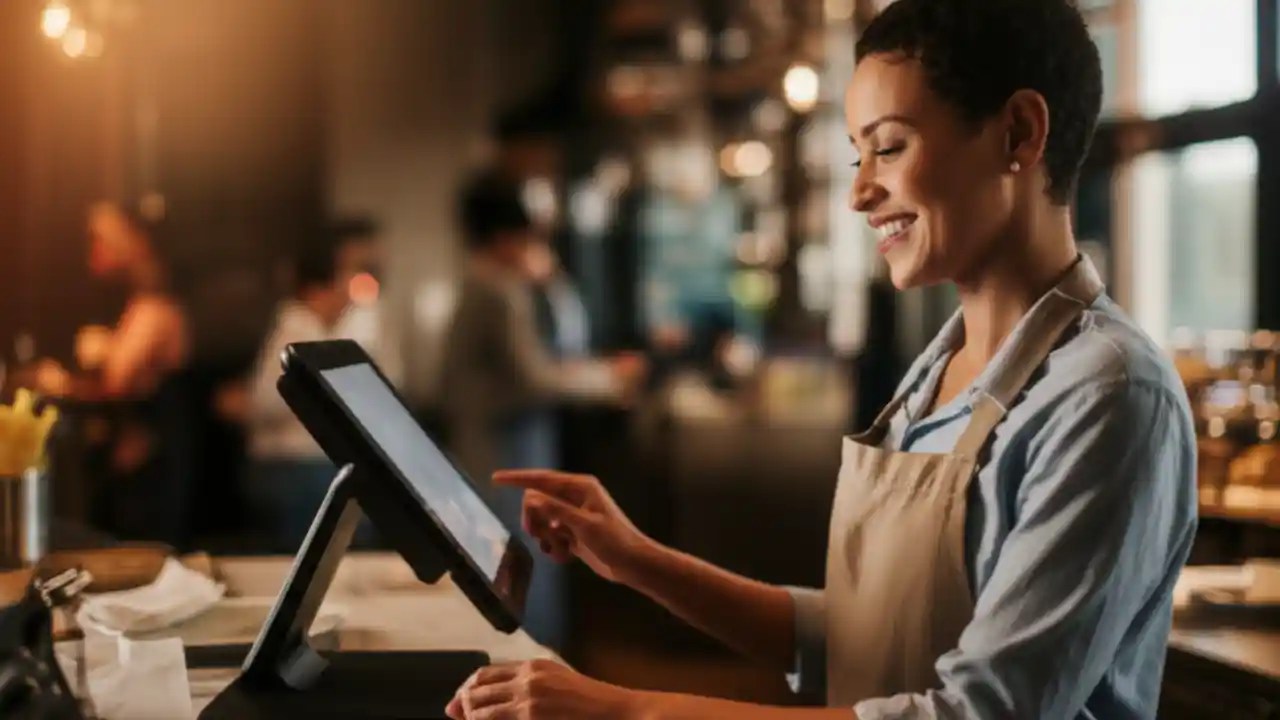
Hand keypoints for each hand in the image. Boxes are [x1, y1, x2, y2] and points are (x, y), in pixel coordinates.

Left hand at [446, 660, 638, 719]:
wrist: (615, 712)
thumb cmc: (590, 703)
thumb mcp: (557, 682)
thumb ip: (527, 686)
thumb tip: (492, 700)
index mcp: (532, 667)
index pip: (485, 674)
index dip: (466, 689)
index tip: (457, 704)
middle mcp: (527, 679)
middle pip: (478, 691)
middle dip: (463, 707)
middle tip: (457, 717)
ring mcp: (528, 701)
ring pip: (481, 712)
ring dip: (472, 719)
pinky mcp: (531, 718)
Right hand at [493, 470, 651, 583]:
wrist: (632, 565)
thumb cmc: (615, 540)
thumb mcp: (584, 525)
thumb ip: (556, 510)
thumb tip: (530, 496)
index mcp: (580, 487)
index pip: (542, 479)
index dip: (518, 479)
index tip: (496, 478)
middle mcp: (575, 498)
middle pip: (537, 502)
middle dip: (534, 520)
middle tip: (538, 535)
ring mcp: (573, 516)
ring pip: (542, 521)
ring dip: (545, 537)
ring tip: (560, 548)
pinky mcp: (572, 534)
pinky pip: (550, 537)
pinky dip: (554, 548)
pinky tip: (566, 556)